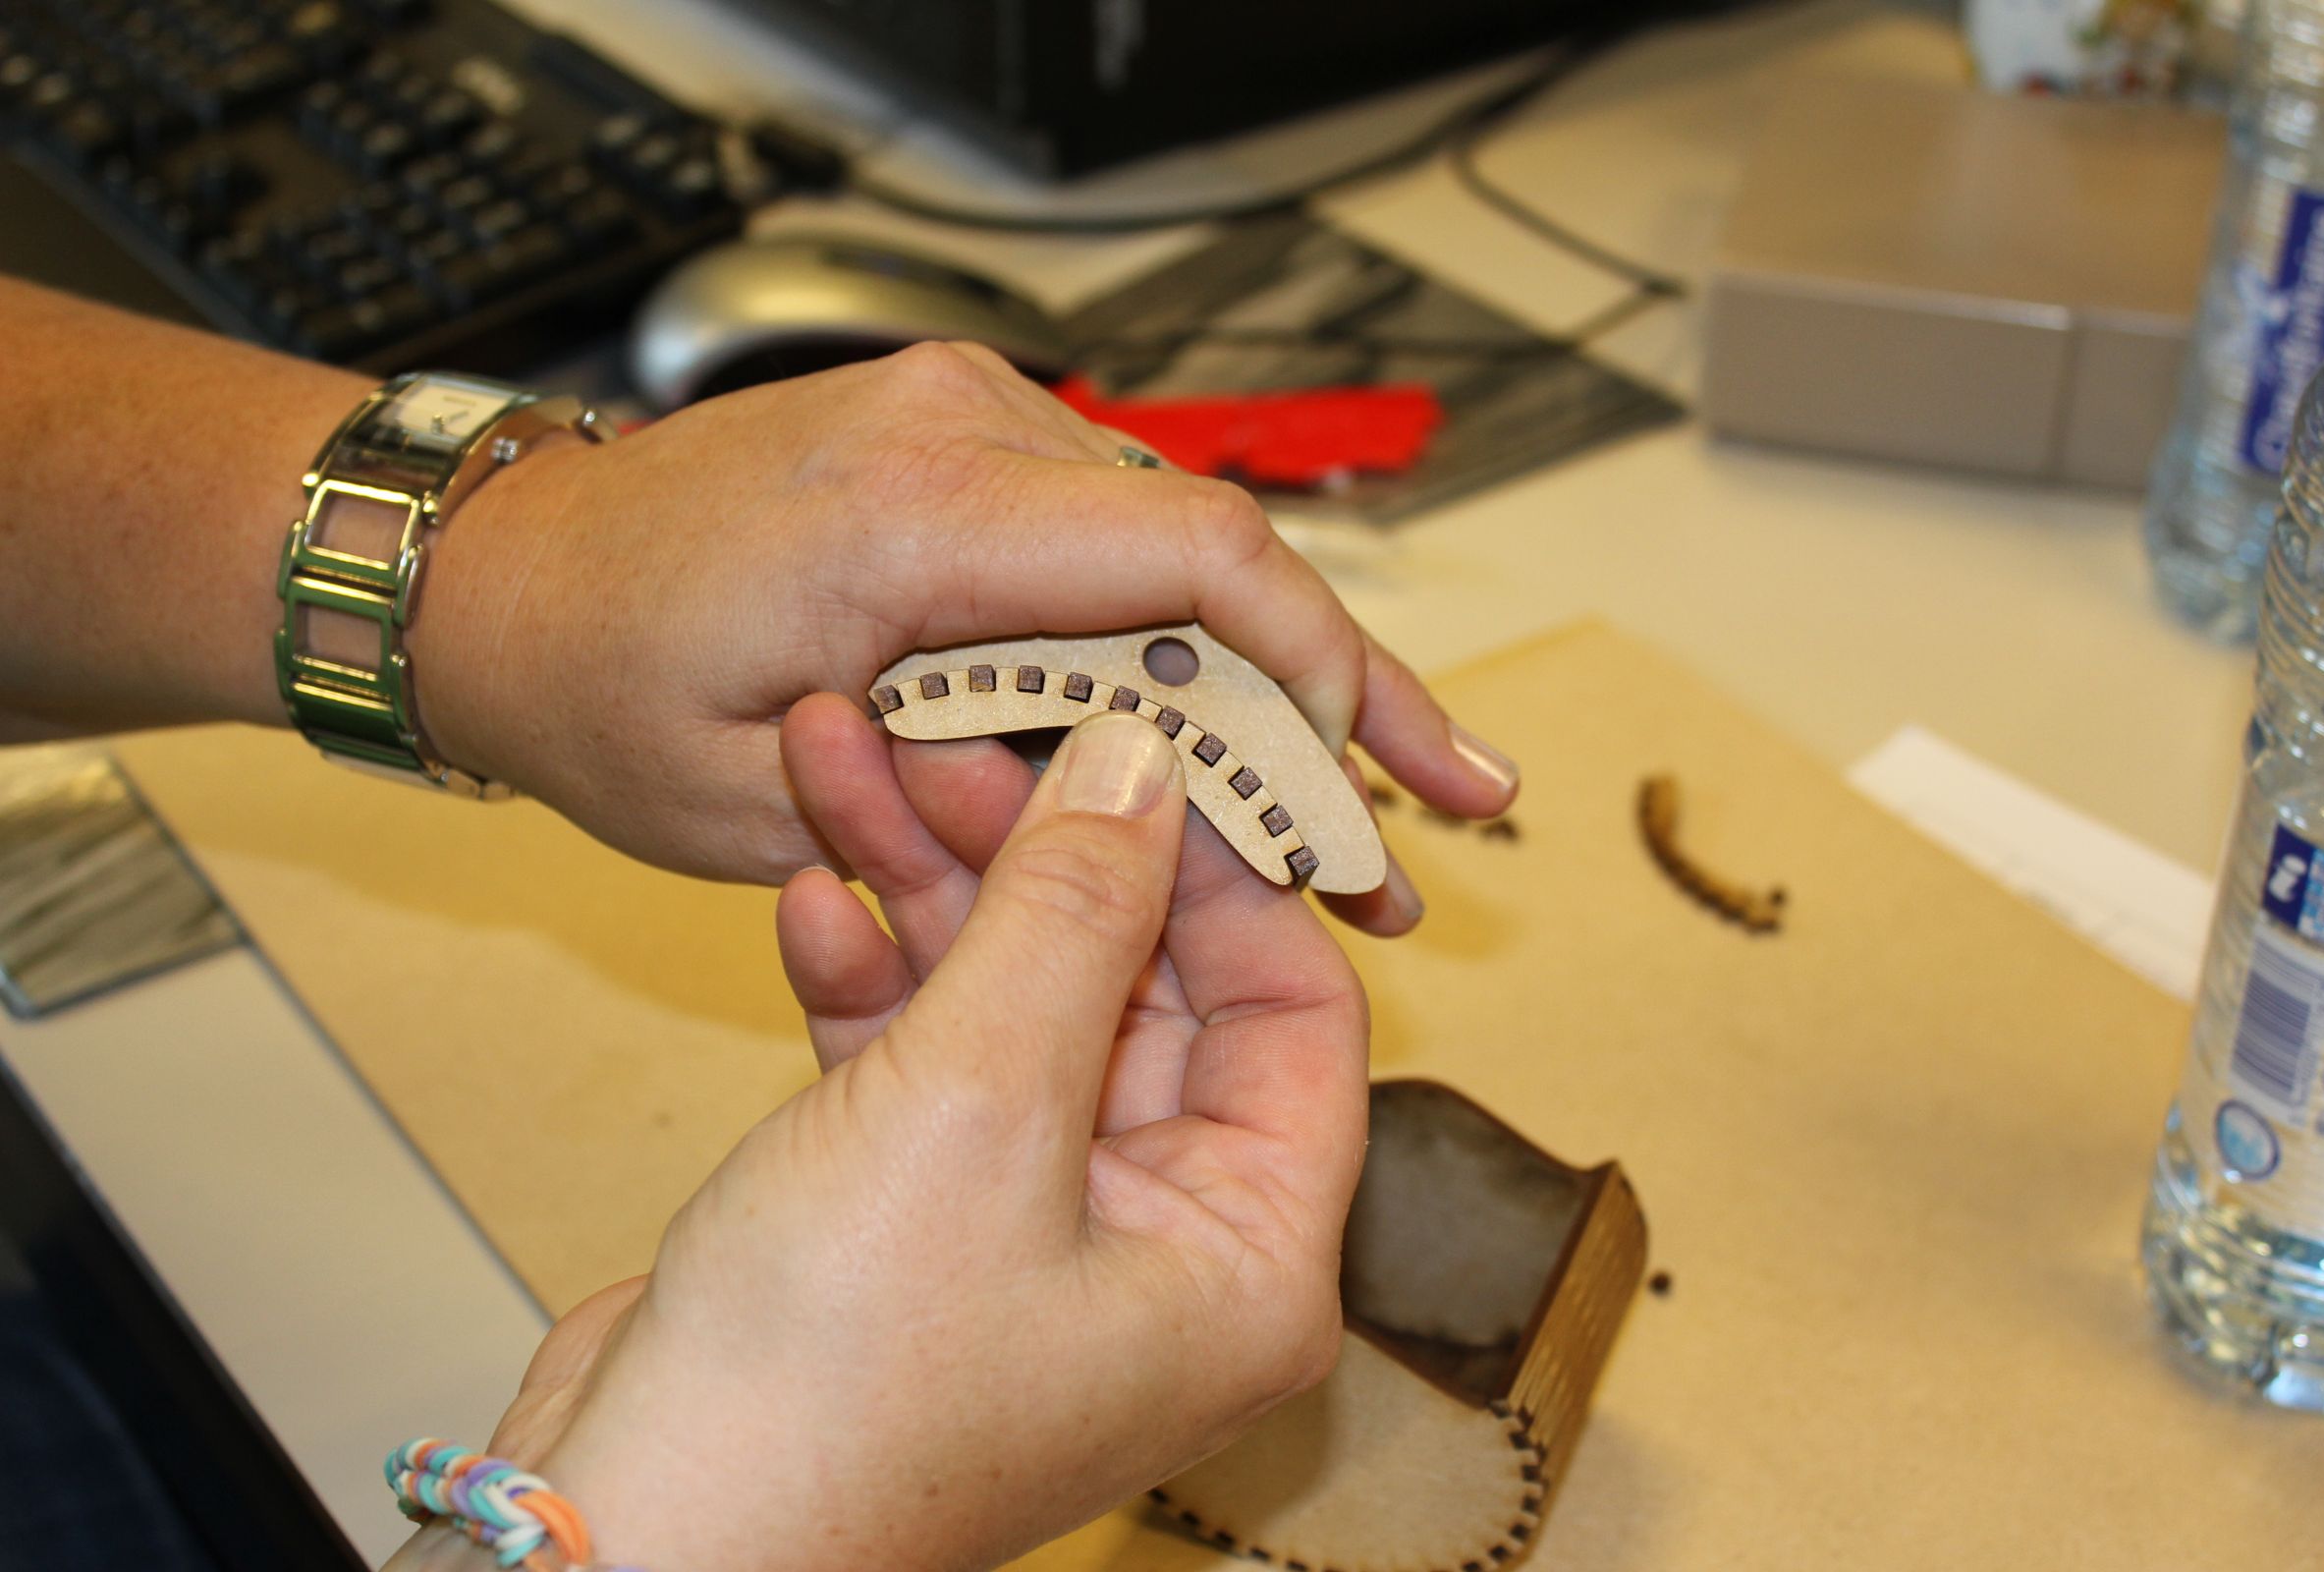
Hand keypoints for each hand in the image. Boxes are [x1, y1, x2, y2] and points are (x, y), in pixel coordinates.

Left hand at [407, 342, 1517, 929]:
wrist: (503, 579)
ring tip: (1365, 801)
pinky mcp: (963, 449)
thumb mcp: (780, 803)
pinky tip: (1248, 731)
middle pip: (1222, 553)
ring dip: (1275, 678)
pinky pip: (1114, 541)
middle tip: (1447, 811)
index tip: (1391, 787)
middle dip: (1343, 695)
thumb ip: (971, 796)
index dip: (1323, 676)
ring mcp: (967, 422)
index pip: (1198, 561)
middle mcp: (962, 431)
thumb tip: (1158, 801)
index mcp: (917, 511)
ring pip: (1184, 551)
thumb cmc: (599, 685)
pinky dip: (1188, 639)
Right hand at [460, 701, 1369, 1571]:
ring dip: (936, 886)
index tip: (1139, 743)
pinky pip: (922, 1067)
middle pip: (1143, 989)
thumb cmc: (829, 1393)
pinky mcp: (911, 1227)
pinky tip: (809, 896)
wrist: (626, 1540)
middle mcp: (1158, 1249)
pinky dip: (871, 980)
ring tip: (848, 758)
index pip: (1294, 1008)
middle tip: (959, 732)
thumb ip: (1070, 916)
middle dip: (1043, 850)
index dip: (1220, 863)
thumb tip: (1145, 765)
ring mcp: (1029, 1236)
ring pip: (1016, 1008)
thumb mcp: (977, 1108)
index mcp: (1245, 1256)